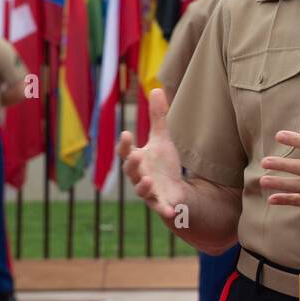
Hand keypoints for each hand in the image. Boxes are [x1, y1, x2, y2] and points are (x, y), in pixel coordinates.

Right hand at [118, 88, 187, 221]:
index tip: (127, 133)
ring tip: (147, 180)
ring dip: (142, 186)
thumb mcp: (162, 140)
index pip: (127, 151)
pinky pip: (161, 208)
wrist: (173, 191)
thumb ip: (158, 118)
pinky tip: (170, 212)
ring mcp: (149, 192)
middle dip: (132, 164)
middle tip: (136, 155)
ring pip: (142, 190)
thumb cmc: (163, 165)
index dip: (126, 144)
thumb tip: (156, 88)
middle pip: (131, 170)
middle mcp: (139, 176)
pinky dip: (165, 211)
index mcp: (138, 160)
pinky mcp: (161, 204)